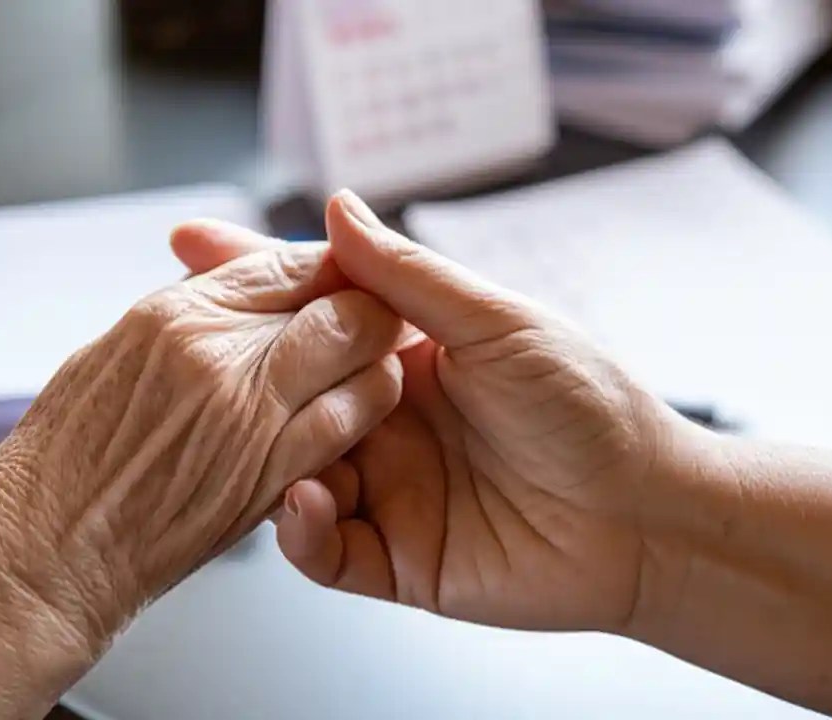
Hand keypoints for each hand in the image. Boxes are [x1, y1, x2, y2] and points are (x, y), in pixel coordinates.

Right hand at [0, 243, 405, 648]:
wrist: (41, 555)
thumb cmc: (61, 462)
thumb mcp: (110, 355)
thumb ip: (188, 317)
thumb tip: (241, 287)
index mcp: (173, 315)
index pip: (282, 264)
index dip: (327, 265)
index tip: (343, 274)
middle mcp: (216, 356)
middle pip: (335, 303)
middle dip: (368, 304)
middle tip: (380, 314)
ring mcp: (247, 418)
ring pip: (356, 360)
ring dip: (376, 357)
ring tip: (376, 361)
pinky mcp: (268, 478)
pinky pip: (343, 426)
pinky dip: (363, 412)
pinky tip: (362, 412)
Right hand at [171, 193, 695, 633]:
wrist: (645, 517)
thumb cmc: (591, 408)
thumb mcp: (497, 322)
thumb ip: (411, 275)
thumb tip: (340, 208)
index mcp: (409, 359)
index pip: (314, 316)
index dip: (255, 282)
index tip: (192, 245)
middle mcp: (389, 424)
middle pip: (285, 395)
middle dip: (229, 369)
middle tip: (186, 345)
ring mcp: (388, 492)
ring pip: (289, 473)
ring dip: (262, 454)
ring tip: (245, 432)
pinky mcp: (396, 560)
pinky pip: (324, 549)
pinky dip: (300, 529)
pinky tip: (301, 501)